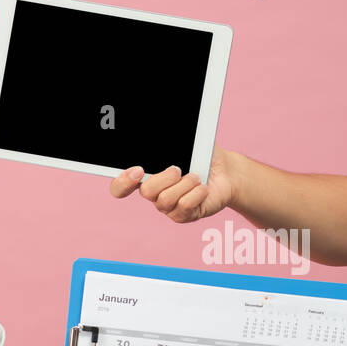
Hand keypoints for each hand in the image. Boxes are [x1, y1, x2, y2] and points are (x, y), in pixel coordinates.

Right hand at [109, 145, 233, 222]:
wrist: (226, 172)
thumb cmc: (203, 156)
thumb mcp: (187, 142)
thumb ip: (172, 139)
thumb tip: (160, 129)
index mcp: (147, 176)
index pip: (120, 187)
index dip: (123, 182)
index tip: (138, 171)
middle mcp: (153, 194)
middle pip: (145, 192)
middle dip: (164, 178)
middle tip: (178, 169)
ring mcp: (167, 207)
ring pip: (165, 200)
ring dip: (185, 184)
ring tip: (196, 177)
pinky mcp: (183, 216)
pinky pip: (183, 207)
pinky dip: (196, 194)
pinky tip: (203, 188)